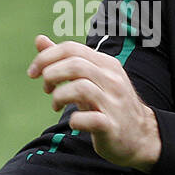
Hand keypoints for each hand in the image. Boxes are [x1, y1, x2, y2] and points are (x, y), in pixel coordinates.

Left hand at [27, 34, 160, 170]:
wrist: (140, 135)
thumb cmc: (108, 104)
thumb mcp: (90, 78)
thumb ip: (65, 60)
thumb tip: (39, 40)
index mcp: (106, 64)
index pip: (72, 48)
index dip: (46, 57)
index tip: (33, 72)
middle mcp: (112, 80)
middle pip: (75, 65)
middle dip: (50, 75)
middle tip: (46, 88)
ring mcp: (113, 103)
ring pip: (80, 88)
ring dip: (59, 96)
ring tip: (56, 104)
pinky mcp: (111, 126)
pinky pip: (89, 119)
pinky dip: (74, 120)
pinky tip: (73, 122)